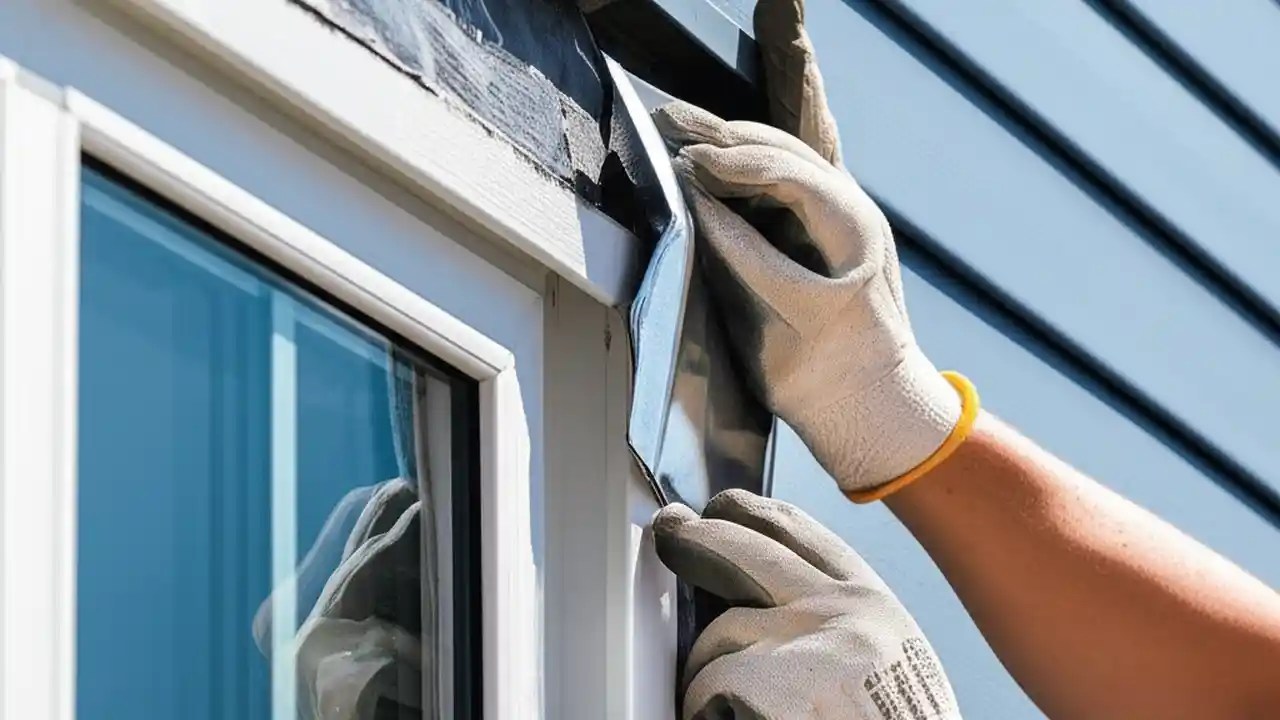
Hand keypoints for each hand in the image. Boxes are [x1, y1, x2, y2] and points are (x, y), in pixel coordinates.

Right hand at [652, 0, 975, 498]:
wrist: (871, 409)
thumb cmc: (824, 380)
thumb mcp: (774, 322)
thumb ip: (738, 259)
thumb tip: (697, 208)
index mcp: (851, 233)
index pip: (785, 175)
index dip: (730, 163)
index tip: (683, 162)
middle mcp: (855, 214)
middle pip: (787, 152)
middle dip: (728, 139)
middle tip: (672, 128)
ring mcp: (846, 220)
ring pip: (788, 158)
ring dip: (736, 144)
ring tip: (685, 134)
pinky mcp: (830, 232)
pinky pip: (788, 180)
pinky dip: (748, 167)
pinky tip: (713, 165)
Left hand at [653, 490, 961, 718]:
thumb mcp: (886, 663)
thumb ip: (837, 622)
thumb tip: (761, 598)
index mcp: (874, 607)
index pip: (801, 534)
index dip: (753, 514)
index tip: (724, 507)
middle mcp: (844, 610)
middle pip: (742, 548)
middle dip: (697, 537)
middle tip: (674, 530)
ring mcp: (808, 642)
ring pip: (718, 636)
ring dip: (708, 673)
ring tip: (736, 705)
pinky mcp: (774, 685)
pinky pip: (707, 687)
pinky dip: (707, 711)